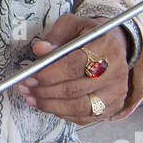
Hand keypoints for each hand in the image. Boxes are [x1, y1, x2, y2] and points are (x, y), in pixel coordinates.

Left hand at [15, 13, 129, 123]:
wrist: (115, 45)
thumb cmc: (89, 34)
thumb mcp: (72, 25)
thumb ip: (55, 36)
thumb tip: (40, 50)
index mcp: (106, 46)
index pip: (73, 65)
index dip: (48, 74)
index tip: (29, 76)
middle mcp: (116, 71)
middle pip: (74, 89)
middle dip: (44, 91)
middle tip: (25, 88)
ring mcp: (116, 91)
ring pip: (79, 107)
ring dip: (50, 106)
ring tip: (32, 98)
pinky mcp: (114, 106)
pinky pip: (85, 117)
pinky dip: (63, 114)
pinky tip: (49, 105)